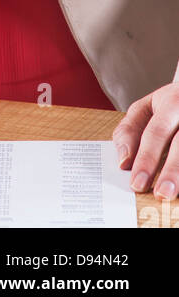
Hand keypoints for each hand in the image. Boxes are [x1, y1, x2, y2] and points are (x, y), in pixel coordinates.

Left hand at [112, 79, 178, 198]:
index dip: (146, 159)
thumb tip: (123, 161)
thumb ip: (130, 131)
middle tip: (160, 194)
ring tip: (174, 195)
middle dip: (171, 171)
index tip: (136, 183)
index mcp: (171, 102)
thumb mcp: (146, 108)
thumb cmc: (169, 107)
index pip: (157, 132)